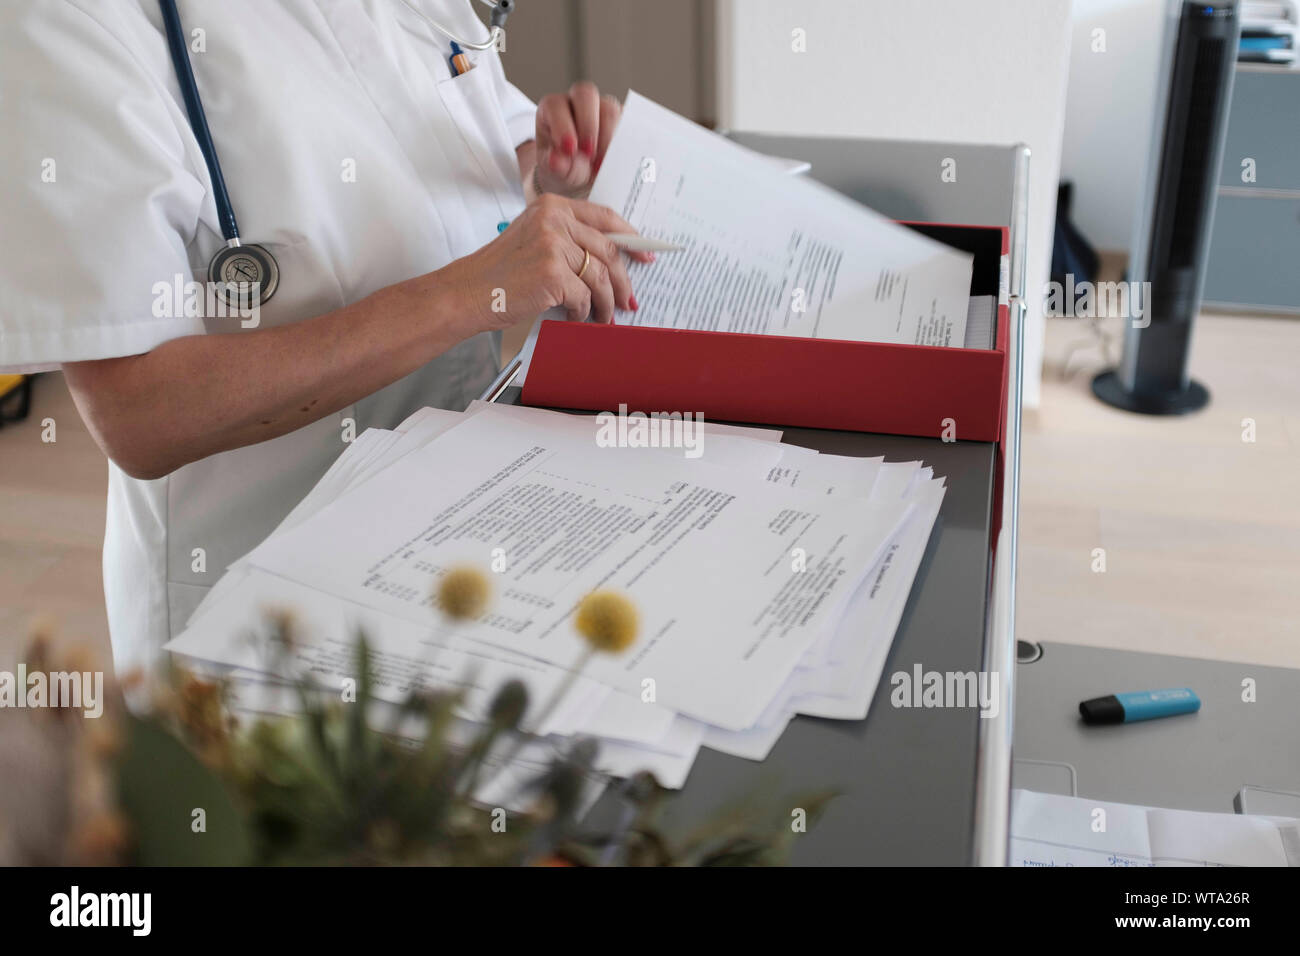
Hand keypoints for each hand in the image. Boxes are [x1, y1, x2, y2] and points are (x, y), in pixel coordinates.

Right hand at [435, 194, 653, 330]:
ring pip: (600, 276)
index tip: (645, 255)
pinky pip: (584, 296)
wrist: (467, 292)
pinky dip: (584, 312)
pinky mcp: (553, 273)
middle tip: (629, 300)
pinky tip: (577, 318)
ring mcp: (553, 245)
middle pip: (608, 249)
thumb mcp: (533, 239)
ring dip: (607, 302)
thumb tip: (609, 260)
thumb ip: (566, 239)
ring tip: (605, 317)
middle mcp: (554, 219)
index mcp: (551, 206)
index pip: (605, 217)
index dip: (630, 238)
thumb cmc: (499, 272)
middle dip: (623, 280)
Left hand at [534, 81, 620, 196]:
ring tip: (601, 165)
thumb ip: (555, 166)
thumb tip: (555, 161)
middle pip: (586, 95)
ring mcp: (601, 108)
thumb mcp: (555, 172)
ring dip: (607, 139)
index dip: (563, 126)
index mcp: (552, 108)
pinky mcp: (621, 120)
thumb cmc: (563, 168)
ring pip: (610, 110)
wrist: (580, 178)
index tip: (569, 150)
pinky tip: (615, 163)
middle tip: (589, 154)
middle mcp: (576, 102)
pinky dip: (623, 144)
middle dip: (589, 126)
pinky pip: (628, 125)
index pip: (556, 104)